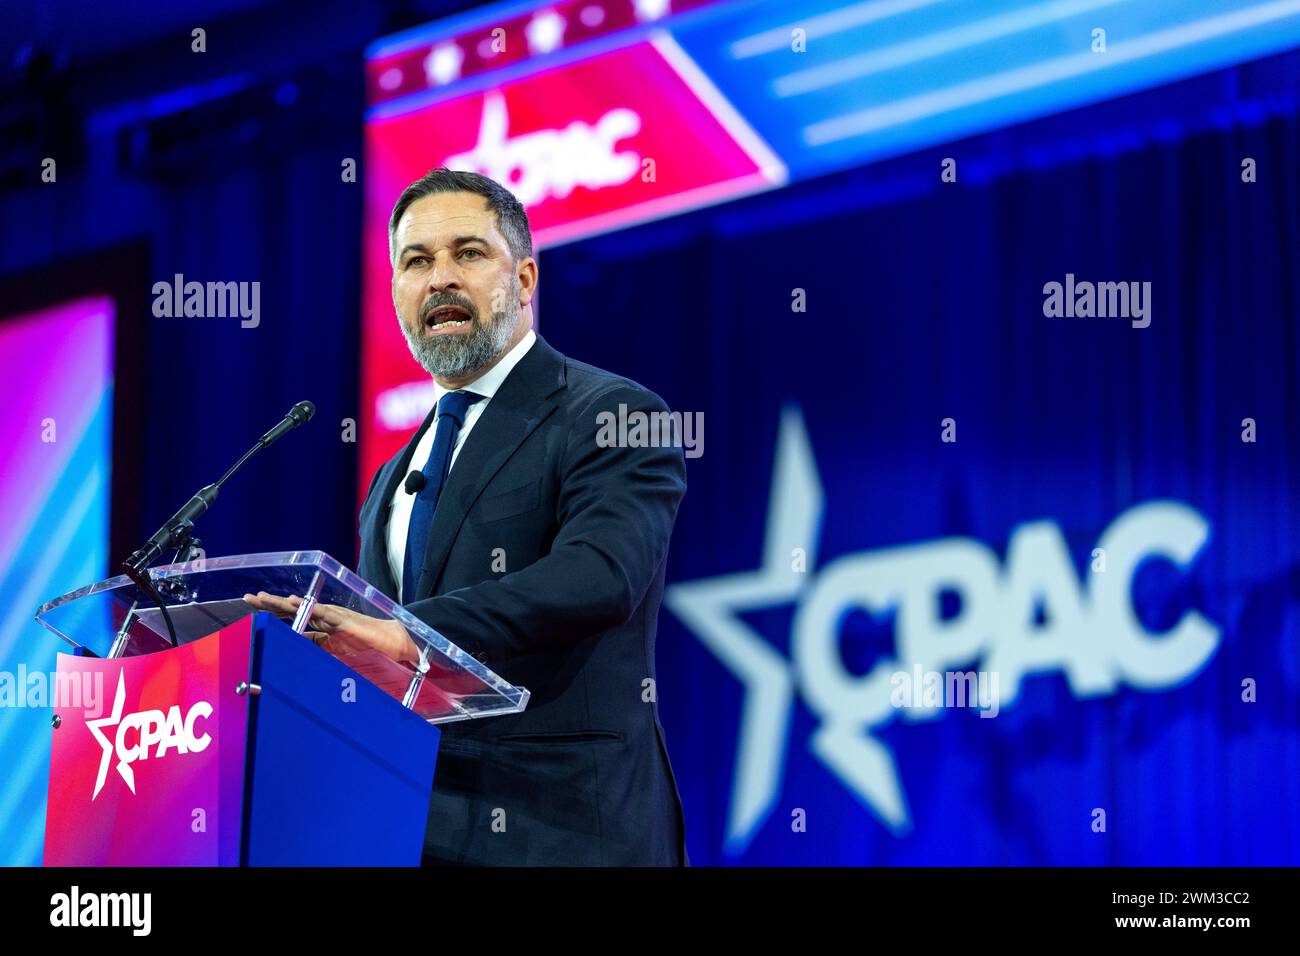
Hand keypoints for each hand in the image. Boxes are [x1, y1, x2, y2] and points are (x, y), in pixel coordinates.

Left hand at [241, 592, 420, 663]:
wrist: (398, 645)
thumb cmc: (374, 652)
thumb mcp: (343, 661)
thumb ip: (326, 665)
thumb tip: (307, 684)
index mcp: (324, 631)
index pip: (294, 622)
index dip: (274, 617)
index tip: (254, 613)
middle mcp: (325, 621)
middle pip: (293, 611)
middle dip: (270, 605)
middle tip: (249, 598)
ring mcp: (334, 619)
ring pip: (303, 608)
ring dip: (282, 603)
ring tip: (262, 598)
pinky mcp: (345, 621)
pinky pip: (324, 613)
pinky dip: (309, 608)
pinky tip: (293, 601)